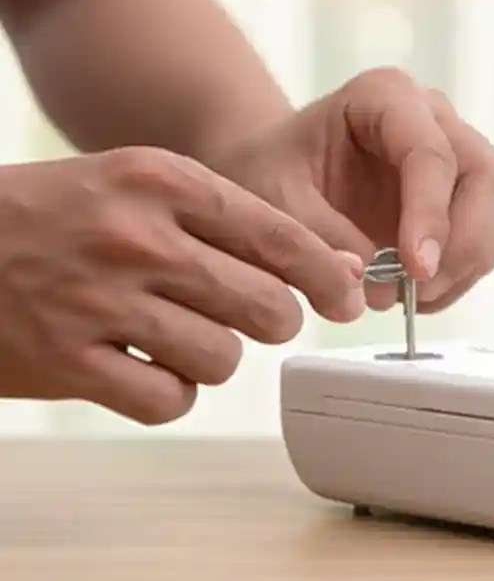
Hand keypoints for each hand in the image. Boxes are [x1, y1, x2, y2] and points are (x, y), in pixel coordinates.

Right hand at [0, 147, 365, 423]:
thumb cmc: (61, 213)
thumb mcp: (140, 184)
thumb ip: (234, 220)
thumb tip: (339, 267)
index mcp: (161, 181)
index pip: (281, 236)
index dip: (329, 276)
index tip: (345, 296)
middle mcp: (134, 236)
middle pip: (266, 305)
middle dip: (271, 320)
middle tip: (248, 315)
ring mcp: (97, 300)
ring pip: (224, 359)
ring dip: (214, 357)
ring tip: (177, 335)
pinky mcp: (66, 361)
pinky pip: (169, 400)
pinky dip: (170, 394)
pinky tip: (145, 368)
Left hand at [212, 68, 493, 312]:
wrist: (280, 169)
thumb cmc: (273, 170)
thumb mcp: (273, 199)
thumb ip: (318, 238)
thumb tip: (373, 288)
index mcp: (384, 96)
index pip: (430, 153)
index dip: (430, 216)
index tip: (415, 272)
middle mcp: (435, 116)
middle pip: (487, 176)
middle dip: (463, 244)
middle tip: (417, 293)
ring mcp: (461, 151)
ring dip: (472, 262)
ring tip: (415, 297)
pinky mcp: (472, 192)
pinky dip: (471, 270)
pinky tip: (426, 291)